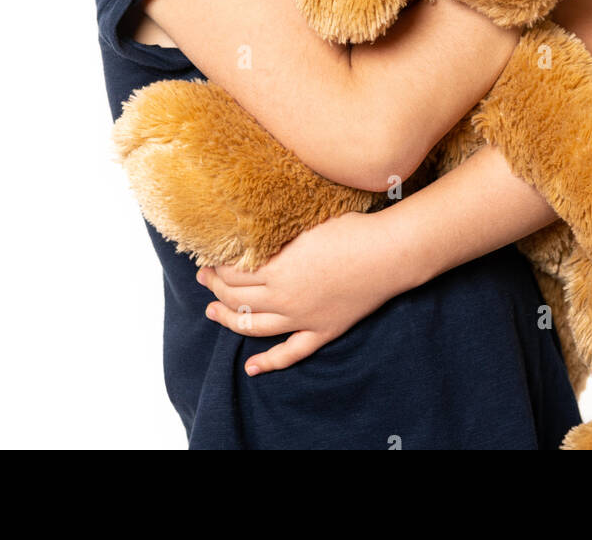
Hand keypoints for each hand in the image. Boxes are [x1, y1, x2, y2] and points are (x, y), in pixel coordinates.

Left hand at [194, 209, 410, 375]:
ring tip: (212, 313)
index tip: (208, 258)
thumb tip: (253, 228)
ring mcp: (302, 318)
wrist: (387, 254)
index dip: (216, 266)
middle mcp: (284, 297)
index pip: (232, 272)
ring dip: (228, 320)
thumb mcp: (305, 223)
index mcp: (277, 268)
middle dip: (214, 288)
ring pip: (254, 326)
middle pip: (237, 297)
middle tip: (204, 278)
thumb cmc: (350, 230)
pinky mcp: (321, 331)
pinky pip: (291, 352)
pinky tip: (252, 366)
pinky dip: (269, 362)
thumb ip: (277, 232)